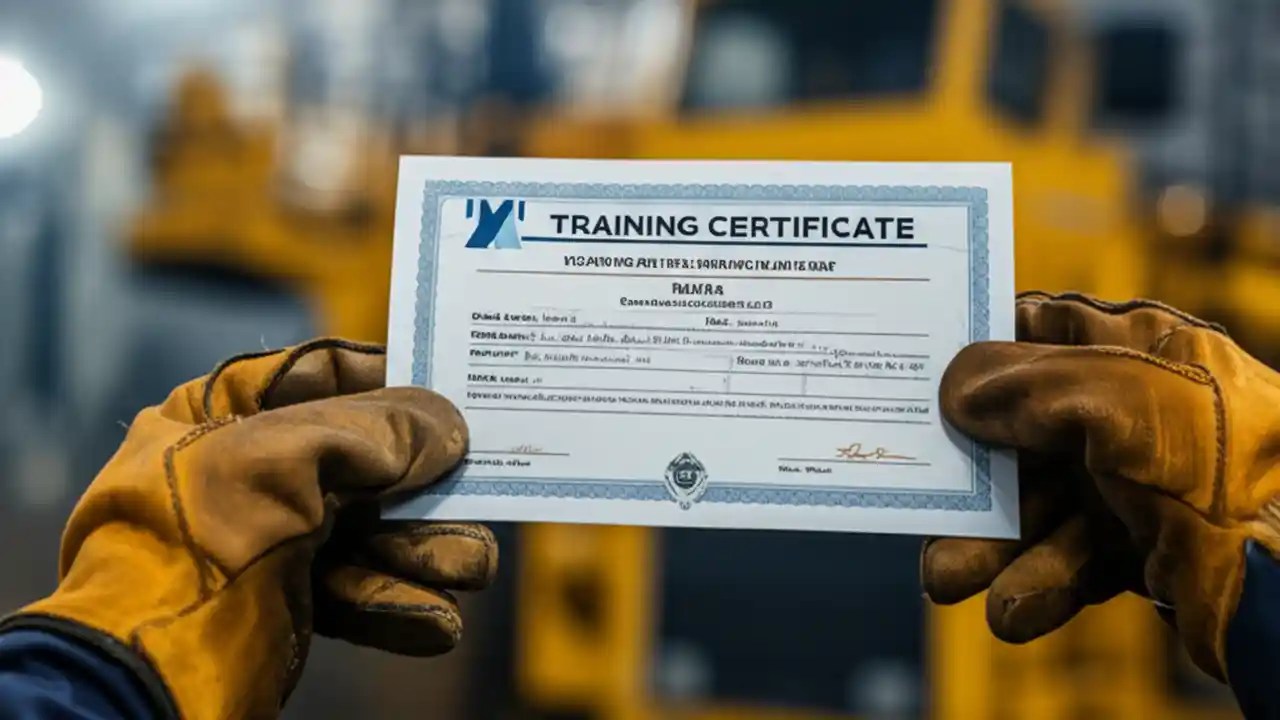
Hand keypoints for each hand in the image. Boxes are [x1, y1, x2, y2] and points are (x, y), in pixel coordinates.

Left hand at [0, 339, 497, 719]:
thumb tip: (448, 426)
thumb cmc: (200, 537)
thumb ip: (378, 431)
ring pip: (372, 532)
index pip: (321, 375)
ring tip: (466, 568)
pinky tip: (435, 622)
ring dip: (426, 551)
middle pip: (365, 461)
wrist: (138, 670)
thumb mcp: (287, 458)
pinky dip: (400, 606)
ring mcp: (269, 541)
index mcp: (224, 414)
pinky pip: (358, 592)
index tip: (453, 394)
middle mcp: (249, 471)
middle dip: (426, 484)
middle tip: (483, 488)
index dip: (390, 380)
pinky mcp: (287, 604)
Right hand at [921, 292, 1279, 680]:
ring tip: (946, 580)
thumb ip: (1030, 385)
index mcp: (1142, 350)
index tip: (922, 373)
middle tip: (917, 501)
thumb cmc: (1226, 459)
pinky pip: (1069, 564)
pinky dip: (1035, 589)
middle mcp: (1134, 413)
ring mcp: (1137, 484)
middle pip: (1022, 433)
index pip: (1043, 331)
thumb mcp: (1121, 398)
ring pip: (1037, 508)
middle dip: (968, 476)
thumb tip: (956, 389)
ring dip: (988, 547)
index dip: (980, 351)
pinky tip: (1011, 612)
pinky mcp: (1142, 550)